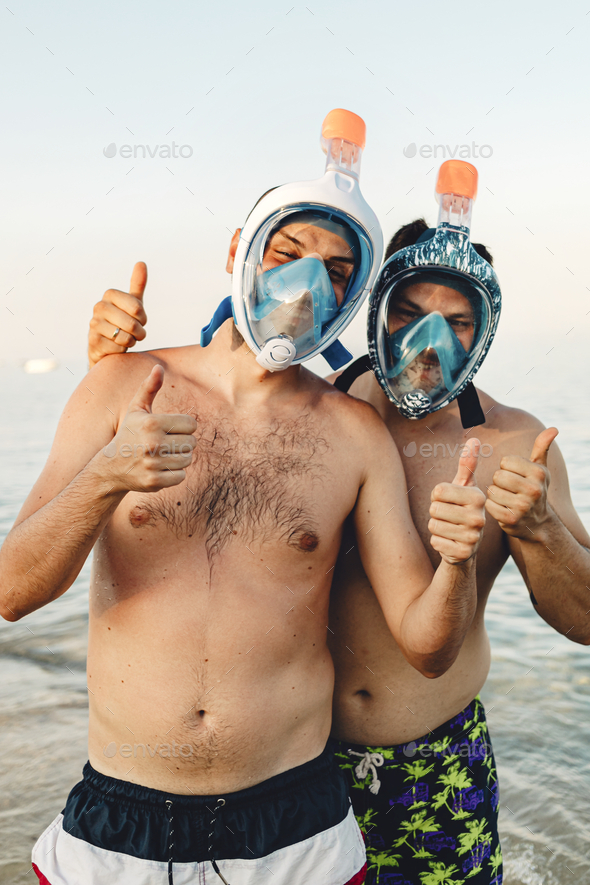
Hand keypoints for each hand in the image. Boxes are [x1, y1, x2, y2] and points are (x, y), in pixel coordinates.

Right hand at [88, 262, 147, 367]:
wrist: (106, 345)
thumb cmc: (122, 321)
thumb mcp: (133, 303)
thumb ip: (137, 284)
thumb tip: (141, 262)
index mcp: (110, 295)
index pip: (137, 308)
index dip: (143, 318)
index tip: (139, 320)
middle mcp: (99, 307)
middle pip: (132, 324)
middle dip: (139, 332)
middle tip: (136, 333)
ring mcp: (94, 324)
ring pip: (125, 337)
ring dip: (131, 341)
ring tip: (127, 339)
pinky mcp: (93, 341)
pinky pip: (118, 348)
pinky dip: (122, 350)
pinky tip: (116, 347)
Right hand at [99, 366, 196, 492]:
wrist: (110, 468)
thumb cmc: (128, 434)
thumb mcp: (136, 410)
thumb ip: (149, 388)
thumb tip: (158, 367)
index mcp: (152, 423)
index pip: (191, 424)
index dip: (184, 426)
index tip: (171, 429)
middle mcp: (153, 443)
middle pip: (192, 442)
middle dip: (182, 442)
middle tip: (165, 443)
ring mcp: (153, 464)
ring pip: (188, 459)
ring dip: (179, 458)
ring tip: (162, 455)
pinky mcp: (154, 481)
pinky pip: (181, 476)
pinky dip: (174, 473)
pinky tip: (159, 468)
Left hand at [428, 438, 485, 563]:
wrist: (467, 545)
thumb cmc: (462, 509)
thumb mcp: (464, 487)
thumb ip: (467, 464)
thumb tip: (474, 438)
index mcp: (478, 497)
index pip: (438, 491)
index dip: (438, 496)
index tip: (451, 501)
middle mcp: (479, 518)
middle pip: (434, 509)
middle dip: (436, 512)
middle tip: (449, 517)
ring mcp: (473, 538)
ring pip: (433, 526)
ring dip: (436, 528)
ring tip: (450, 529)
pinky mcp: (463, 554)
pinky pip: (435, 542)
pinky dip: (438, 543)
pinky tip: (450, 542)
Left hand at [485, 427, 557, 538]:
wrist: (538, 523)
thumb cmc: (535, 490)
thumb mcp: (540, 469)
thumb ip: (542, 448)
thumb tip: (553, 429)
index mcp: (538, 473)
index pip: (506, 461)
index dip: (507, 469)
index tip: (516, 477)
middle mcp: (533, 489)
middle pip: (497, 475)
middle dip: (499, 482)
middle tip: (510, 490)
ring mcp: (523, 506)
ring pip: (491, 490)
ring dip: (495, 494)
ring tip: (507, 499)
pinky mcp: (511, 519)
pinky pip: (489, 505)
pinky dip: (492, 507)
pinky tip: (503, 508)